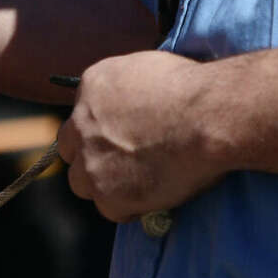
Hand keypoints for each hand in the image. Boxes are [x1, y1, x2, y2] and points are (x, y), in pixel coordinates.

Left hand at [57, 50, 225, 221]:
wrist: (206, 117)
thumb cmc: (191, 89)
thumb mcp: (148, 68)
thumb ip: (128, 88)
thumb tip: (134, 102)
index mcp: (91, 86)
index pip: (81, 115)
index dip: (100, 129)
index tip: (120, 137)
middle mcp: (81, 124)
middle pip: (71, 149)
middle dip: (91, 156)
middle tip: (122, 163)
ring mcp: (91, 161)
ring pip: (83, 182)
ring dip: (105, 185)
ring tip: (140, 183)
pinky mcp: (107, 194)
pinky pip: (110, 209)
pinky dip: (130, 207)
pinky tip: (153, 197)